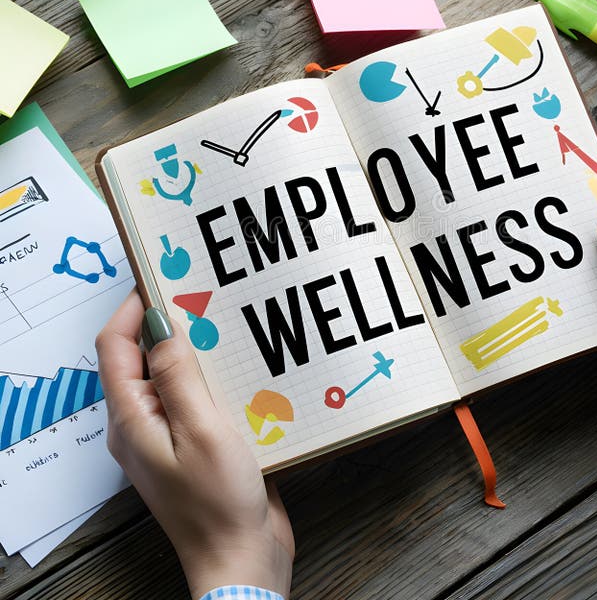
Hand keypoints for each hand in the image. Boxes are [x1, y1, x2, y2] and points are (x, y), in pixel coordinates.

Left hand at [96, 290, 293, 598]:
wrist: (242, 557)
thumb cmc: (218, 503)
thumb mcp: (201, 430)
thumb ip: (179, 376)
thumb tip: (162, 326)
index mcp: (131, 419)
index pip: (116, 347)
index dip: (133, 307)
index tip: (162, 276)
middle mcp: (141, 423)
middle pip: (141, 357)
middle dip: (166, 321)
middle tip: (200, 294)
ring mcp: (168, 433)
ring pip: (171, 374)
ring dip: (194, 348)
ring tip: (224, 323)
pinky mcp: (195, 442)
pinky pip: (195, 395)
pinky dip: (212, 373)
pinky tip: (241, 365)